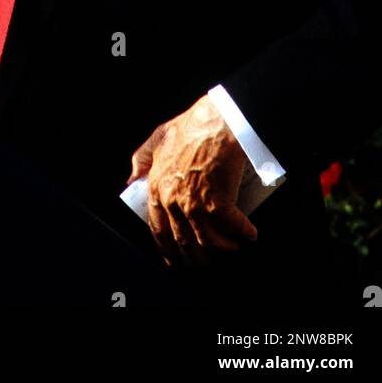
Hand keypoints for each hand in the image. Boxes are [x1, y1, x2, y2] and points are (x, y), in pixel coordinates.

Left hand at [126, 94, 258, 267]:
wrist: (217, 121)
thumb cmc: (191, 126)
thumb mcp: (157, 137)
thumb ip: (142, 158)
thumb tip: (132, 178)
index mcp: (158, 187)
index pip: (157, 227)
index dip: (166, 247)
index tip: (173, 257)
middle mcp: (173, 200)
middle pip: (183, 240)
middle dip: (195, 256)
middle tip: (204, 262)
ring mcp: (195, 203)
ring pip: (207, 240)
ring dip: (222, 248)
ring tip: (231, 248)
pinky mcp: (219, 201)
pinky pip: (231, 227)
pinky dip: (242, 233)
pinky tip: (249, 234)